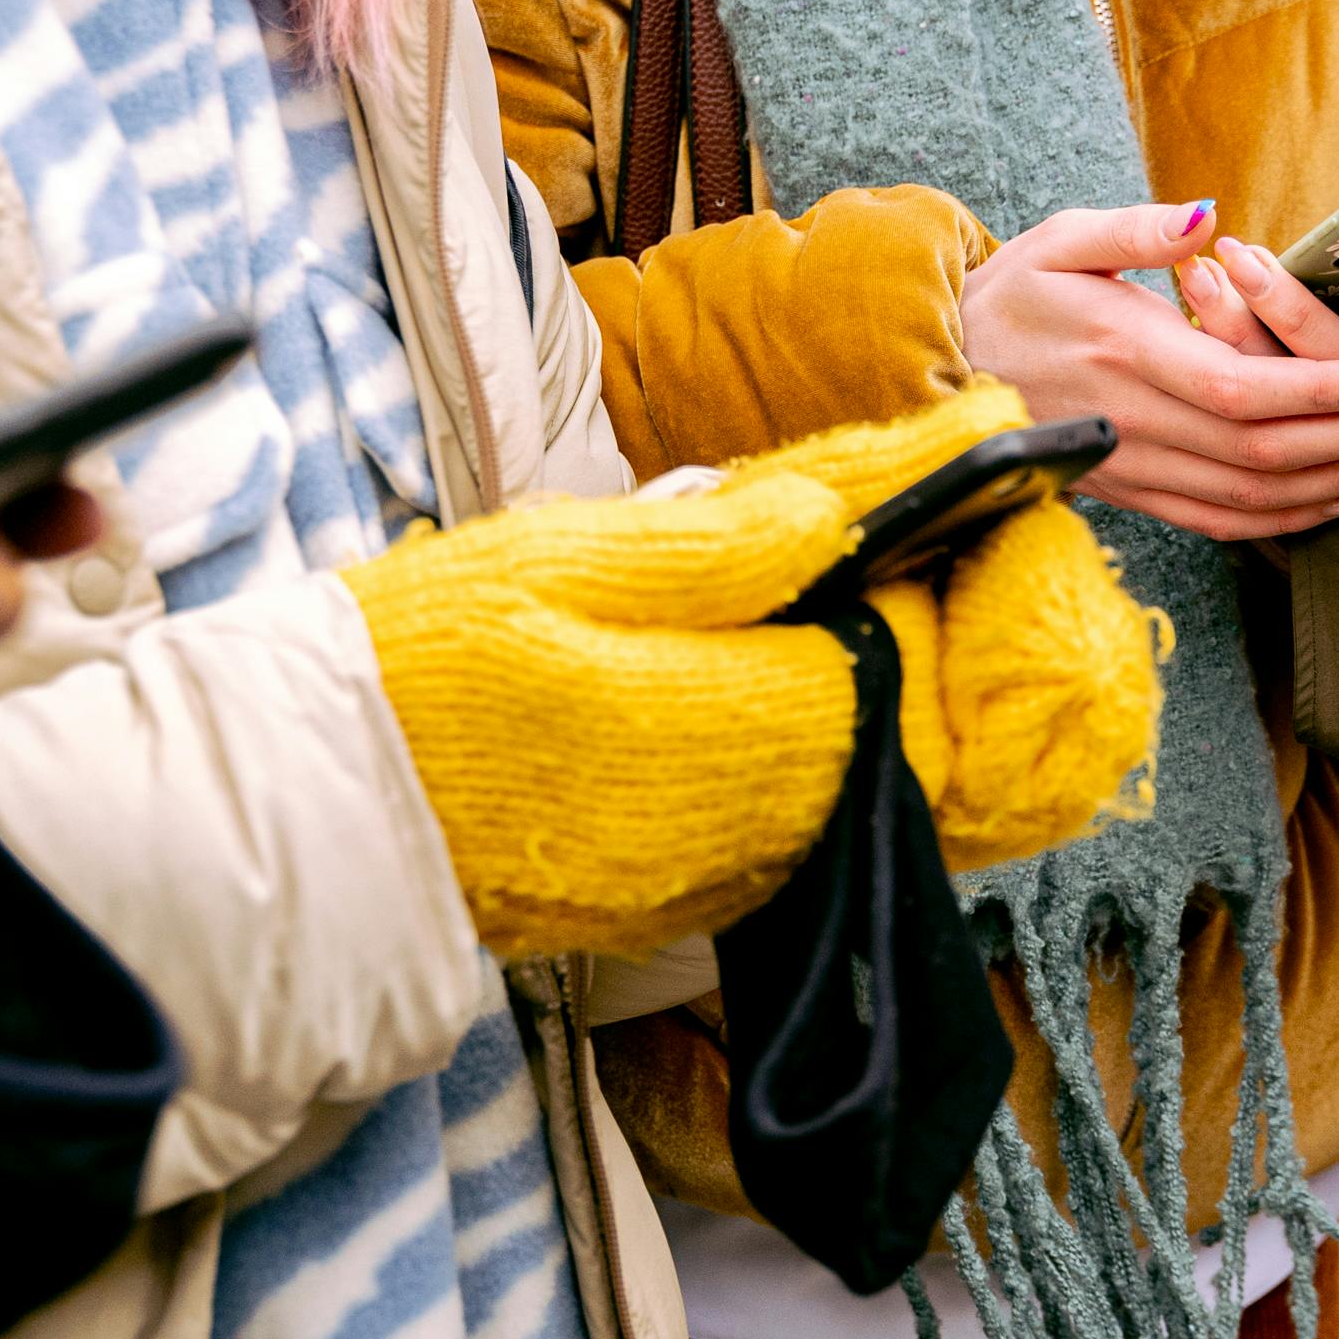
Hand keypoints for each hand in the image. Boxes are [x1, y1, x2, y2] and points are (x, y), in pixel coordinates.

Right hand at [348, 384, 1157, 954]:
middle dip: (975, 605)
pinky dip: (856, 727)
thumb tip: (839, 515)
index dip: (970, 528)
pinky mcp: (708, 891)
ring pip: (887, 759)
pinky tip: (841, 650)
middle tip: (1004, 501)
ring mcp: (746, 867)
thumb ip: (711, 546)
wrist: (328, 820)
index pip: (915, 624)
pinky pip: (825, 801)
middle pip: (928, 706)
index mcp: (749, 721)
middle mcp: (773, 816)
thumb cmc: (425, 671)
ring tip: (942, 560)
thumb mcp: (554, 563)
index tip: (1011, 446)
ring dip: (924, 666)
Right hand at [957, 203, 1338, 540]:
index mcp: (1126, 354)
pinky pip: (1224, 522)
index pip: (1243, 388)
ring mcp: (1135, 470)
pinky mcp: (1135, 494)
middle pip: (1268, 451)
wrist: (945, 370)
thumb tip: (1206, 219)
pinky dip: (1293, 521)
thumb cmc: (1009, 292)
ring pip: (1256, 497)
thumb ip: (1139, 228)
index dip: (1325, 394)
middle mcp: (1136, 424)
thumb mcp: (1061, 237)